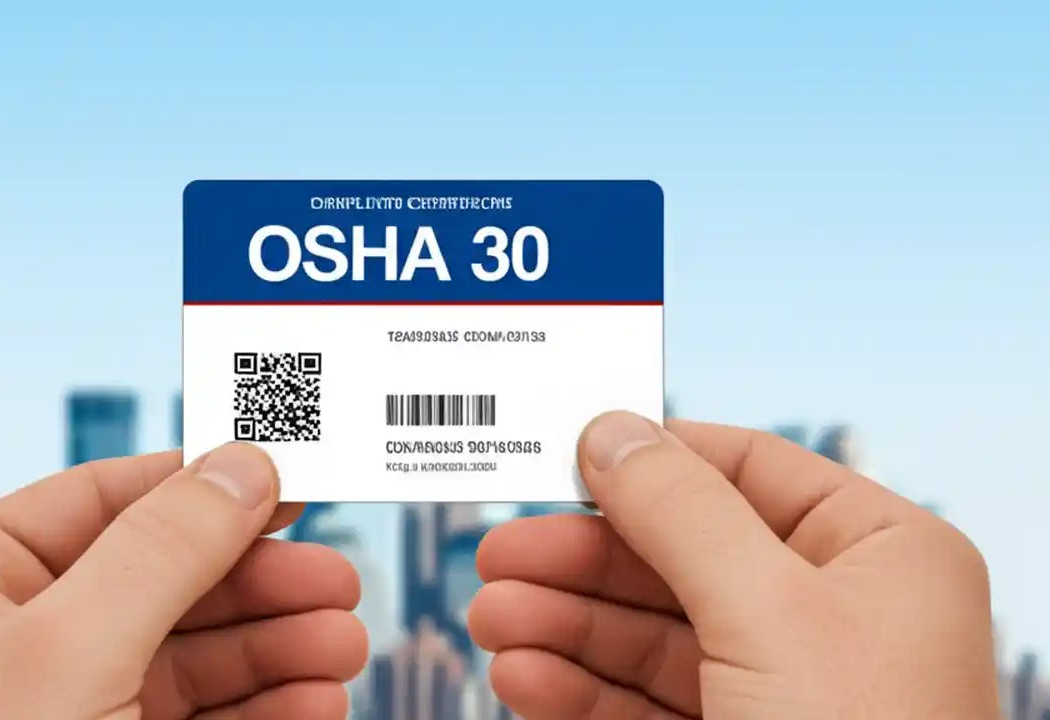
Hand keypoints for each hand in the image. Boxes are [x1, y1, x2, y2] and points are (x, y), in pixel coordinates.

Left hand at [0, 444, 367, 719]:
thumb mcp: (70, 649)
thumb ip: (163, 549)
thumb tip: (244, 464)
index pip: (99, 500)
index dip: (198, 485)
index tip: (287, 480)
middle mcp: (14, 642)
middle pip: (165, 580)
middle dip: (260, 585)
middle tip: (337, 584)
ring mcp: (67, 709)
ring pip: (195, 656)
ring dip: (278, 650)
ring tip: (344, 648)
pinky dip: (265, 710)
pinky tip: (315, 704)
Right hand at [469, 411, 1000, 718]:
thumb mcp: (771, 612)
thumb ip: (682, 513)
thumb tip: (611, 431)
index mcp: (877, 554)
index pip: (744, 468)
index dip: (647, 458)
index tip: (558, 453)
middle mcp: (830, 614)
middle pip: (675, 556)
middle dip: (577, 561)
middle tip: (497, 557)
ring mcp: (780, 687)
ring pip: (648, 636)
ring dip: (562, 626)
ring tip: (489, 621)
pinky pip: (643, 703)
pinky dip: (579, 690)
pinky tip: (523, 678)